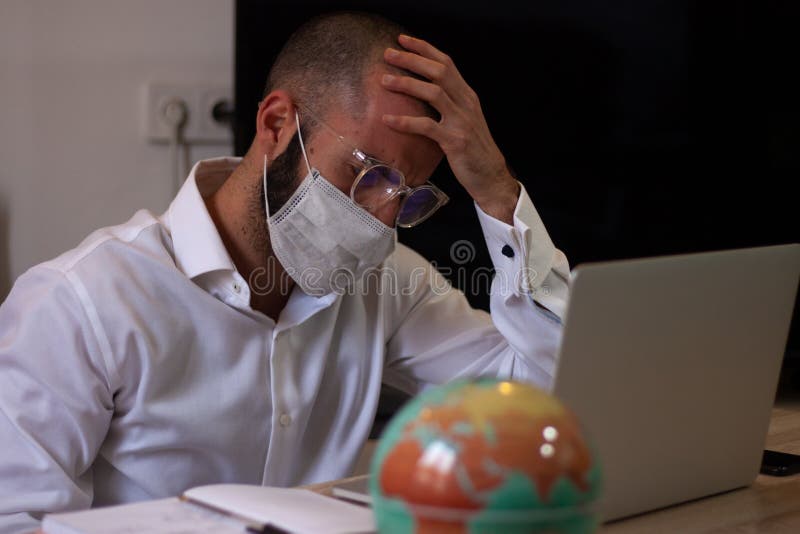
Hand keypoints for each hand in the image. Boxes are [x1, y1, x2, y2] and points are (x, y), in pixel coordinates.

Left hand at [381, 34, 519, 223]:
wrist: (491, 176)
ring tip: (384, 81)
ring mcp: (462, 121)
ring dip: (407, 84)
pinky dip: (405, 121)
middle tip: (387, 53)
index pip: (446, 63)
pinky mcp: (455, 141)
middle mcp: (466, 103)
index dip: (424, 48)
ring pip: (433, 92)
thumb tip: (422, 92)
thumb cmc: (472, 149)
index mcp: (467, 96)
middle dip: (412, 59)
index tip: (402, 40)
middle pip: (439, 71)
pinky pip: (427, 126)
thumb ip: (448, 104)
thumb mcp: (464, 120)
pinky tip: (388, 119)